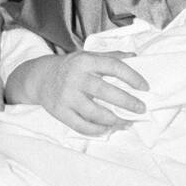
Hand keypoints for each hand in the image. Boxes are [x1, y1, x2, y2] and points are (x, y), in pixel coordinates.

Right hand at [34, 51, 148, 135]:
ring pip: (94, 112)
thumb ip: (111, 56)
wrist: (40, 77)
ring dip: (114, 120)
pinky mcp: (59, 111)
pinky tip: (108, 128)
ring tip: (127, 122)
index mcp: (86, 61)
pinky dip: (96, 129)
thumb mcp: (88, 55)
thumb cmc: (71, 67)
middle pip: (105, 92)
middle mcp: (76, 78)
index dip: (132, 77)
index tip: (145, 87)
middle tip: (141, 109)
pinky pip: (81, 125)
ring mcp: (66, 96)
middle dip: (127, 102)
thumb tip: (134, 55)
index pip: (114, 67)